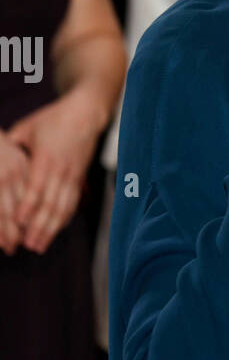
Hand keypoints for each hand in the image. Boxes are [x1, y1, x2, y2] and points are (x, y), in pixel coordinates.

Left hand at [4, 89, 97, 252]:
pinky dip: (64, 220)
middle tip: (28, 245)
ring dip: (52, 230)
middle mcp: (60, 170)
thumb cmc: (53, 118)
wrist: (85, 114)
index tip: (18, 222)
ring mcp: (72, 176)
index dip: (27, 206)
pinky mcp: (80, 179)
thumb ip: (12, 144)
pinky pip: (72, 204)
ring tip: (40, 245)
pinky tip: (56, 232)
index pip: (36, 187)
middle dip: (39, 227)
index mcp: (45, 158)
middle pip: (50, 204)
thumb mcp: (27, 127)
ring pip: (63, 208)